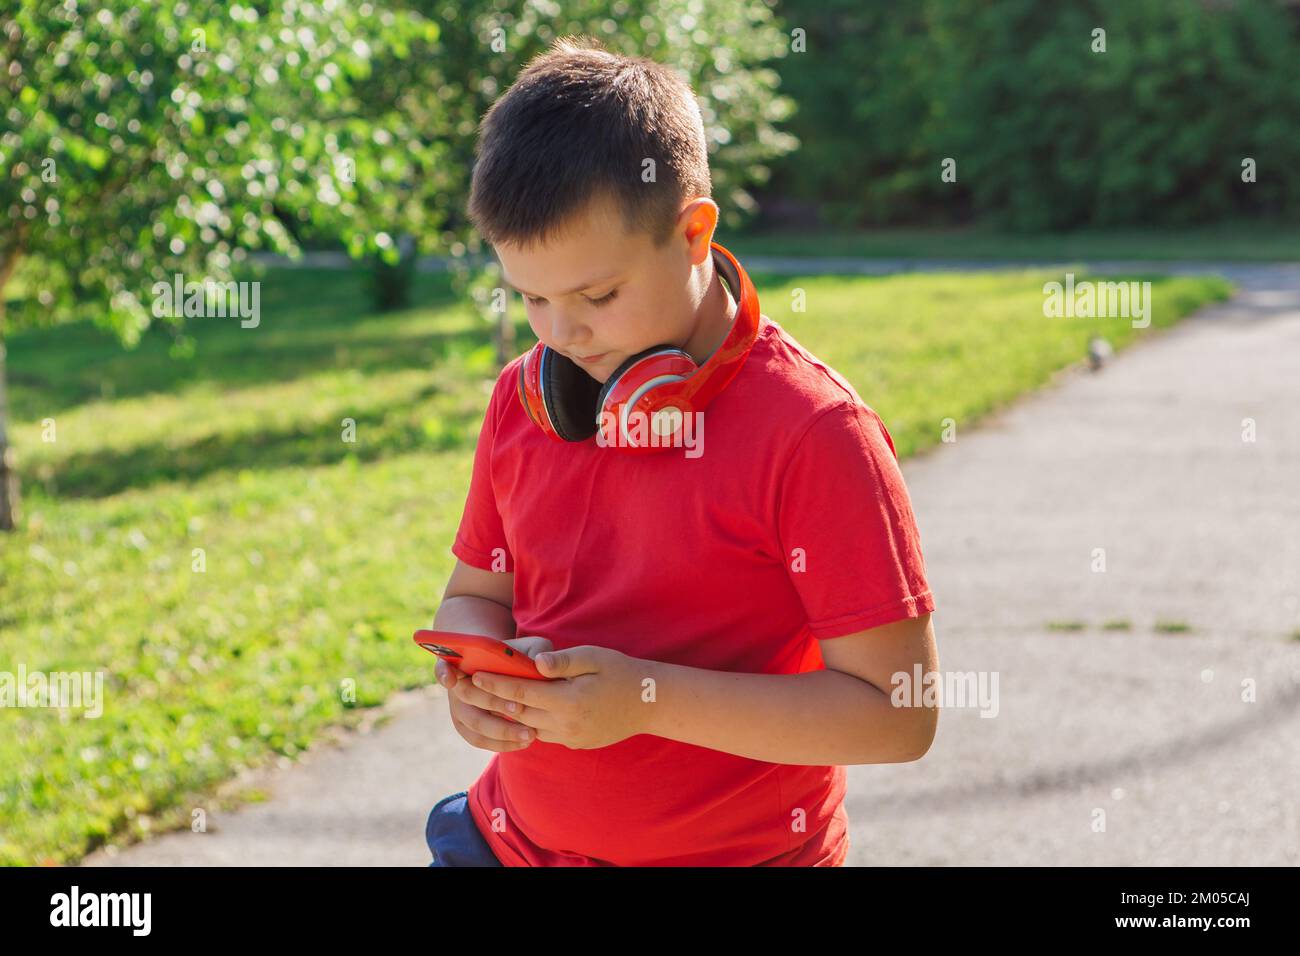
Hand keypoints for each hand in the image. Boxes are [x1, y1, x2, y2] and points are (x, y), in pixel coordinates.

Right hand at [436, 636, 552, 751]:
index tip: (452, 679)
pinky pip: (479, 739)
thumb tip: (540, 663)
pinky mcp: (466, 726)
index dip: (445, 672)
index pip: (444, 664)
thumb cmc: (517, 656)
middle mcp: (455, 685)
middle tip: (519, 708)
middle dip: (492, 701)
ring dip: (501, 730)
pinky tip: (523, 742)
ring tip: (529, 734)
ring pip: (474, 723)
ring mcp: (458, 708)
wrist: (502, 669)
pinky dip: (500, 743)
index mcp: (462, 660)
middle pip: (466, 695)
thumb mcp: (528, 645)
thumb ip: (534, 650)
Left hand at [468, 645, 648, 749]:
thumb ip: (563, 662)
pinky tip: (518, 712)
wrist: (649, 703)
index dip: (496, 684)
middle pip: (517, 713)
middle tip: (467, 689)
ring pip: (527, 727)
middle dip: (491, 700)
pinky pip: (543, 734)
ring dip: (507, 715)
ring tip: (486, 700)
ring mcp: (569, 737)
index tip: (474, 676)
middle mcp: (565, 724)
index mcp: (567, 700)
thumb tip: (535, 662)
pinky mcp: (574, 743)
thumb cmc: (621, 672)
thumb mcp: (594, 658)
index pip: (521, 693)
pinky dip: (527, 723)